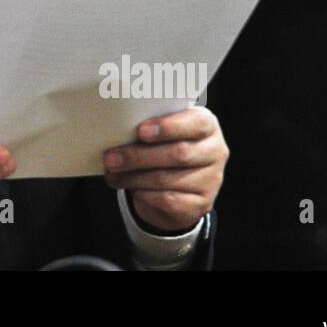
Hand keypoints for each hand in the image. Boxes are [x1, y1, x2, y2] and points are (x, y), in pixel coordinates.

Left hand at [102, 106, 227, 232]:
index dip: (169, 127)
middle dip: (139, 156)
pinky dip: (144, 194)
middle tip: (111, 158)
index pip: (196, 122)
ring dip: (134, 177)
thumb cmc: (165, 147)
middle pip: (178, 154)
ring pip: (168, 179)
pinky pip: (169, 200)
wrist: (179, 185)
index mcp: (207, 124)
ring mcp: (211, 180)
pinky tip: (129, 188)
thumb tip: (116, 128)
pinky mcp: (201, 204)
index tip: (142, 131)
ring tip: (112, 174)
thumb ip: (149, 126)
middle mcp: (215, 151)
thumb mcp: (162, 132)